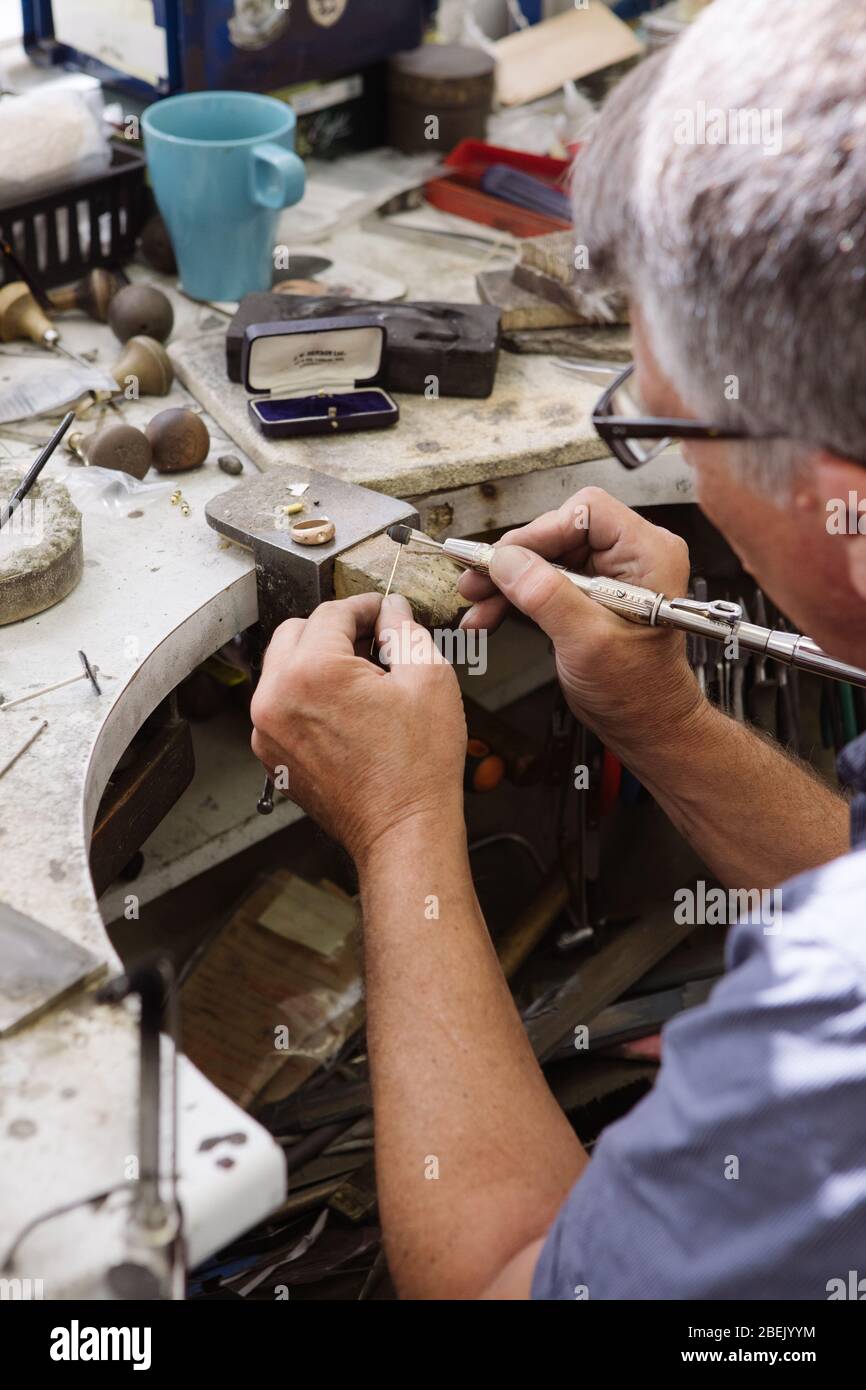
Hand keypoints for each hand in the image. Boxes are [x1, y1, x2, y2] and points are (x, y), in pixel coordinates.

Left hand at [251, 592, 466, 867]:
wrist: (402, 830)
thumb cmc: (417, 767)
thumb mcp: (429, 679)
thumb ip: (404, 631)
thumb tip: (392, 610)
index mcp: (311, 672)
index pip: (332, 613)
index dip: (364, 607)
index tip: (383, 613)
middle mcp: (276, 697)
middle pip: (296, 632)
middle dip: (335, 630)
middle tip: (374, 642)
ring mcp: (267, 728)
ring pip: (283, 667)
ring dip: (317, 661)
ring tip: (362, 680)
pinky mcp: (271, 752)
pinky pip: (281, 704)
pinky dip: (307, 696)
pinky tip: (346, 710)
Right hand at [459, 487, 701, 751]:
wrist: (644, 725)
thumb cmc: (639, 692)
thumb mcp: (588, 643)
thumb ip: (547, 596)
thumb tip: (507, 561)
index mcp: (647, 554)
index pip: (585, 512)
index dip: (540, 533)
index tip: (505, 559)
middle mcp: (631, 556)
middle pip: (558, 533)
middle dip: (513, 561)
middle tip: (477, 579)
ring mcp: (609, 574)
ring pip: (544, 557)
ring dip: (506, 580)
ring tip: (475, 602)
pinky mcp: (589, 593)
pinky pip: (544, 581)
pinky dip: (514, 596)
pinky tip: (488, 613)